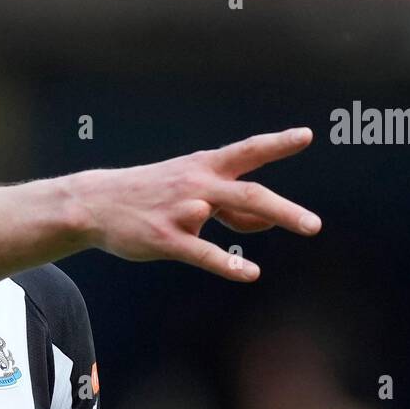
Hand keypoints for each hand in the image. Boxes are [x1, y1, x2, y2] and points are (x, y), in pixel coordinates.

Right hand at [86, 126, 320, 280]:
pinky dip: (228, 264)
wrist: (94, 203)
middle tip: (314, 225)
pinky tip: (250, 272)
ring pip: (228, 215)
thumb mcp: (190, 188)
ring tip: (304, 228)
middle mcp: (196, 185)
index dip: (277, 144)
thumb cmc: (150, 195)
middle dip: (285, 208)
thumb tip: (269, 220)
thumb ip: (231, 205)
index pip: (247, 151)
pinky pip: (202, 253)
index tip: (306, 136)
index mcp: (204, 167)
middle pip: (249, 193)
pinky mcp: (165, 238)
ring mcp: (181, 211)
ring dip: (265, 222)